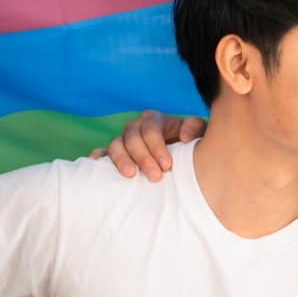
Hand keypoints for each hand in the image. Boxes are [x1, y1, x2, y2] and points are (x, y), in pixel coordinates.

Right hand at [88, 110, 206, 180]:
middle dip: (143, 157)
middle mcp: (135, 127)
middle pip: (132, 138)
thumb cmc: (189, 142)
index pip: (150, 129)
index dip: (157, 146)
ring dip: (122, 160)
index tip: (168, 165)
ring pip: (115, 144)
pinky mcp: (115, 153)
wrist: (180, 155)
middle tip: (155, 177)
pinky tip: (99, 167)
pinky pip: (102, 152)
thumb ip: (194, 128)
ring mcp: (123, 139)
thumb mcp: (198, 132)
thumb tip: (184, 137)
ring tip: (130, 176)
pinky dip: (99, 157)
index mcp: (154, 119)